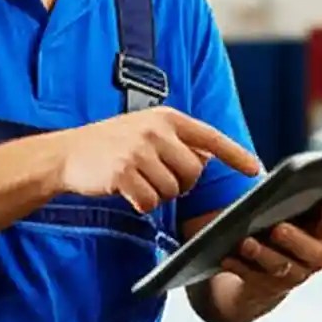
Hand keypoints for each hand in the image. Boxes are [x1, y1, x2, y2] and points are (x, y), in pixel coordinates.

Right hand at [53, 106, 261, 212]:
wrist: (67, 153)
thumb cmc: (110, 144)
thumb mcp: (146, 131)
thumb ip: (177, 141)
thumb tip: (208, 157)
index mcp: (166, 118)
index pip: (210, 136)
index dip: (235, 154)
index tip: (254, 169)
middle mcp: (155, 130)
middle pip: (194, 172)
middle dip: (181, 183)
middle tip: (157, 177)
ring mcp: (139, 151)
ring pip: (173, 190)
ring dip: (158, 194)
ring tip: (137, 180)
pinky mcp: (123, 172)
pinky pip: (151, 201)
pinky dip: (142, 203)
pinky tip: (127, 191)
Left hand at [220, 193, 321, 299]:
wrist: (267, 268)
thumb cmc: (284, 225)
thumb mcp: (298, 212)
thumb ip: (311, 201)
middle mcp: (313, 259)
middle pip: (312, 253)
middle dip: (295, 239)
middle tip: (278, 228)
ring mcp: (291, 276)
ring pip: (279, 267)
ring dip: (262, 254)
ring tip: (245, 242)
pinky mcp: (267, 287)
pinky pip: (253, 278)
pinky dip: (239, 267)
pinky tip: (226, 258)